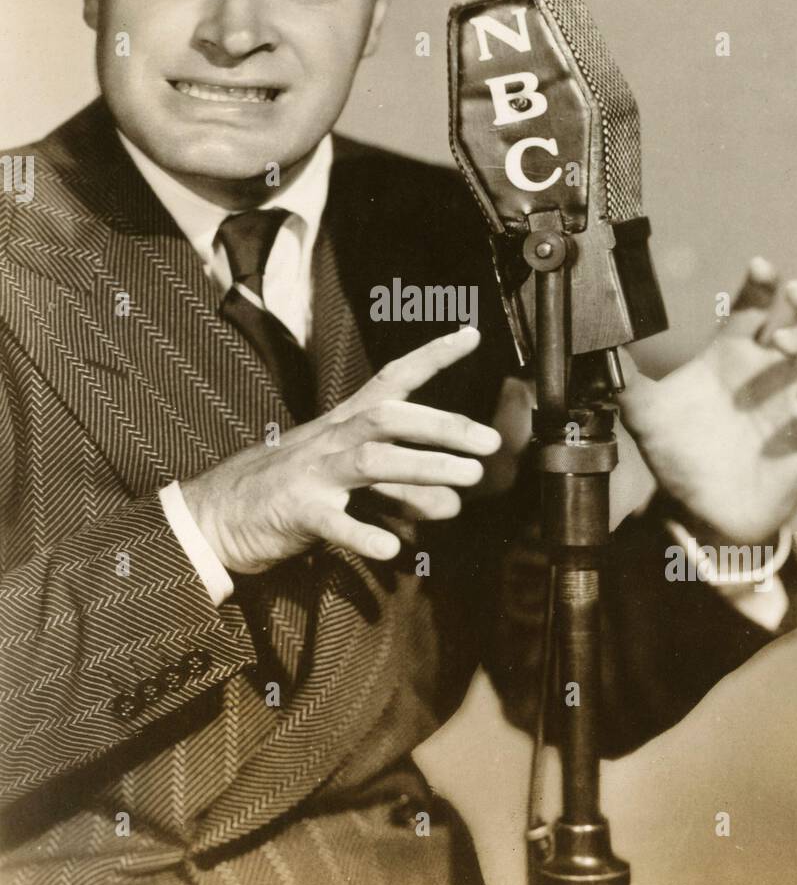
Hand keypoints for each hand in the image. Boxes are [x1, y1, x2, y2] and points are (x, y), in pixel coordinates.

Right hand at [181, 326, 500, 573]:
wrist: (217, 514)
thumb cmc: (295, 491)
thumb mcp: (354, 487)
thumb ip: (404, 490)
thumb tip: (455, 502)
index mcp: (345, 422)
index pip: (394, 378)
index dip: (432, 354)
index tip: (472, 334)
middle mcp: (331, 438)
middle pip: (390, 417)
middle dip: (443, 424)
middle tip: (490, 443)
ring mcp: (312, 473)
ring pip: (371, 460)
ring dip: (423, 467)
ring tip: (465, 481)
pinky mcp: (295, 512)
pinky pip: (333, 522)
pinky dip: (363, 533)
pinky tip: (392, 550)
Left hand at [617, 258, 796, 544]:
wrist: (695, 509)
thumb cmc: (676, 453)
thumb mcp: (643, 411)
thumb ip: (625, 376)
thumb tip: (596, 345)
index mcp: (731, 353)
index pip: (754, 305)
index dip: (761, 283)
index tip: (760, 267)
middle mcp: (767, 369)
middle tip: (793, 293)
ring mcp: (791, 399)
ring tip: (784, 342)